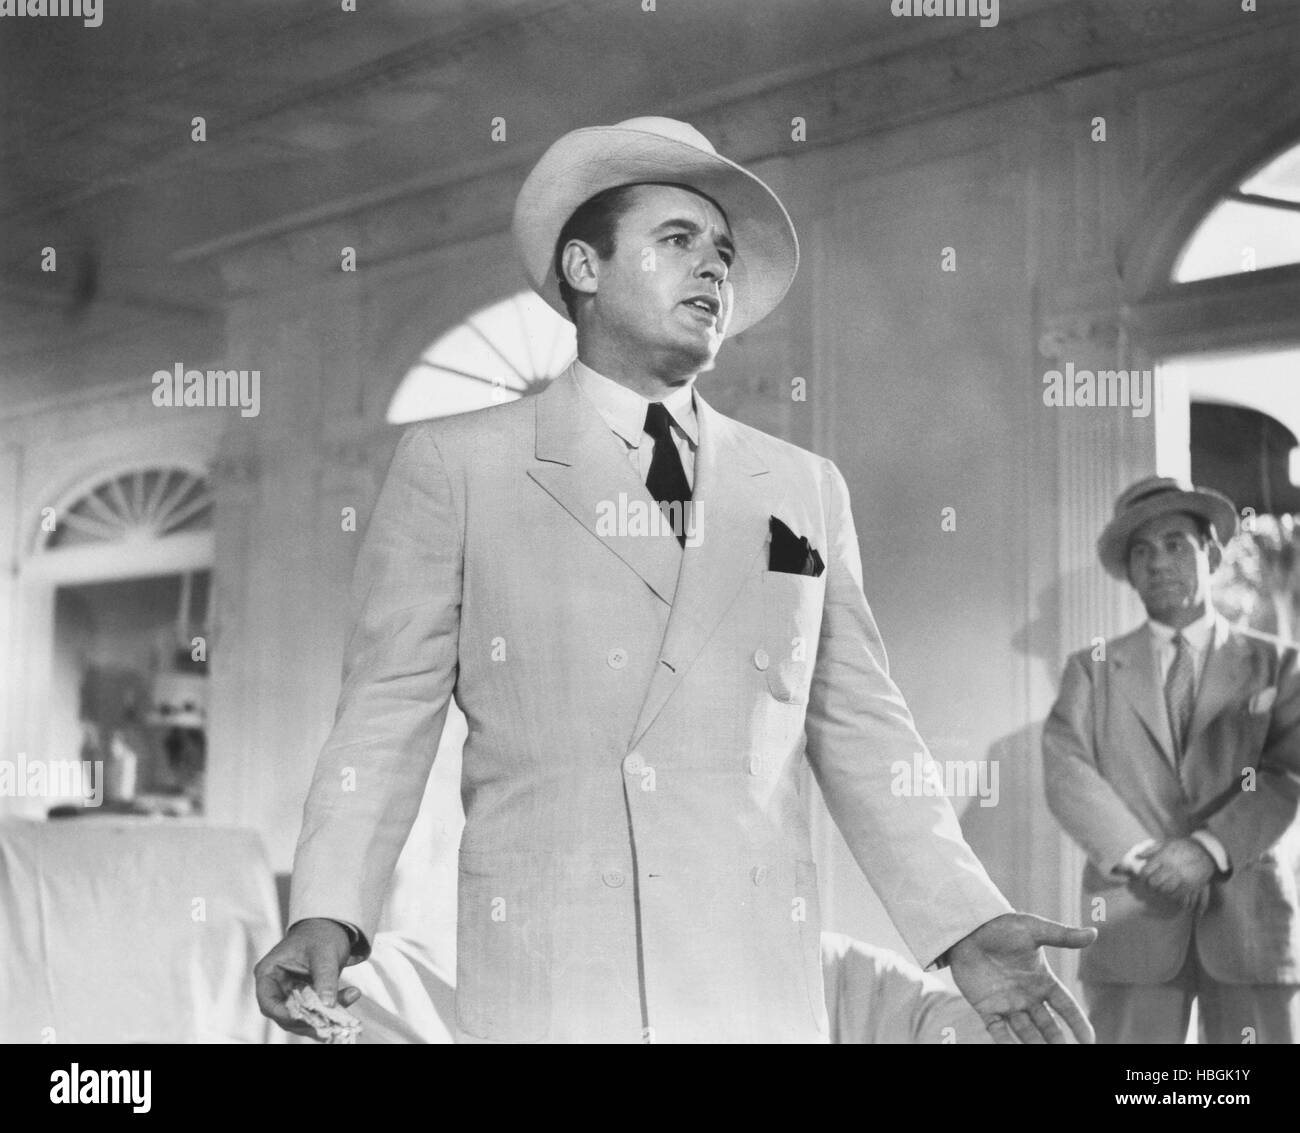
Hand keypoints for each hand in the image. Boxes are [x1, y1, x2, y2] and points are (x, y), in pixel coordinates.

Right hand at [254, 918, 362, 1037]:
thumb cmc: (320, 934)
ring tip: (350, 997)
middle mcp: (276, 988)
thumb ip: (325, 977)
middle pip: (285, 1015)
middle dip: (310, 1019)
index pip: (268, 1002)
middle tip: (334, 1015)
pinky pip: (315, 1013)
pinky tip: (350, 996)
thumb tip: (327, 1003)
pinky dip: (331, 1012)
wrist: (330, 928)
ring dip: (325, 1016)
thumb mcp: (324, 952)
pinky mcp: (305, 1000)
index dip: (283, 1014)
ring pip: (302, 1018)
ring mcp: (290, 995)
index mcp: (269, 972)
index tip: (305, 1016)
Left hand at [948, 913, 1097, 1044]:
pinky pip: (998, 1030)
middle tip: (1069, 1054)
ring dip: (1036, 1045)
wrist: (968, 928)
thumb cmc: (1002, 927)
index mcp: (1042, 981)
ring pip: (1026, 1032)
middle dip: (1058, 1041)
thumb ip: (1062, 936)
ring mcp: (1007, 1004)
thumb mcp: (1034, 929)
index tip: (1089, 1041)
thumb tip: (1094, 932)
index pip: (1066, 1007)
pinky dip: (1006, 1042)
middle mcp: (1028, 997)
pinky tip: (1015, 1052)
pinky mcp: (986, 1008)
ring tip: (1047, 1055)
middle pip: (1048, 1026)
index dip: (1078, 1023)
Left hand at [1138, 839, 1216, 905]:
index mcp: (1163, 857)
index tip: (1144, 880)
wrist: (1206, 851)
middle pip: (1154, 882)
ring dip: (1161, 891)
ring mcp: (1181, 876)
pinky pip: (1177, 895)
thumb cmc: (1183, 846)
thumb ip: (1151, 850)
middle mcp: (1170, 867)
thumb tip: (1137, 856)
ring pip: (1164, 890)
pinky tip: (1171, 893)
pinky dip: (1172, 896)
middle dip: (1151, 886)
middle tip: (1152, 887)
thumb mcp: (1166, 843)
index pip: (1146, 872)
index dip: (1142, 878)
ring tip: (1161, 890)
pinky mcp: (1190, 884)